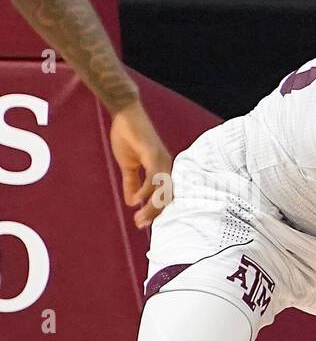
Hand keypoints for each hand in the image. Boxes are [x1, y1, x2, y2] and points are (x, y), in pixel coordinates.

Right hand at [109, 101, 172, 227]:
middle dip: (155, 213)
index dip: (156, 210)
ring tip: (140, 218)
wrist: (124, 115)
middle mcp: (167, 167)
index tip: (144, 224)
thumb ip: (131, 183)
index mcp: (163, 170)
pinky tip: (139, 199)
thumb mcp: (128, 165)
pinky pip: (154, 176)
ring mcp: (162, 160)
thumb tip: (132, 202)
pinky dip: (147, 189)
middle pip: (166, 195)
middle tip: (141, 225)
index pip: (164, 195)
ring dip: (151, 205)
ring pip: (162, 189)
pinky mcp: (153, 153)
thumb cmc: (128, 137)